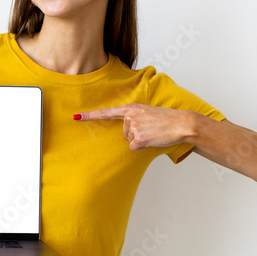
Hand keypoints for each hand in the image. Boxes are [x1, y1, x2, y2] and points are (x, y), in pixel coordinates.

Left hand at [74, 104, 192, 150]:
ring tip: (153, 132)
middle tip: (150, 128)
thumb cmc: (166, 119)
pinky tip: (152, 139)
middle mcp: (129, 116)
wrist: (181, 123)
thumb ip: (134, 118)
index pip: (105, 112)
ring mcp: (133, 127)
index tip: (75, 117)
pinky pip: (134, 147)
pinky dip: (142, 147)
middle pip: (123, 132)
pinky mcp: (139, 138)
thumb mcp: (147, 112)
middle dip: (135, 134)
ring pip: (129, 140)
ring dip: (141, 139)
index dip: (89, 116)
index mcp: (130, 108)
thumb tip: (127, 133)